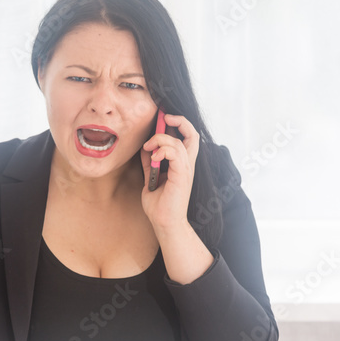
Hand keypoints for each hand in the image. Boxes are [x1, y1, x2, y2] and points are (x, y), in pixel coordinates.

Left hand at [139, 113, 199, 231]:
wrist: (163, 222)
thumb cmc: (159, 204)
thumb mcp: (151, 177)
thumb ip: (150, 162)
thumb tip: (146, 147)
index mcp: (181, 164)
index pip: (187, 137)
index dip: (178, 123)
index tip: (163, 118)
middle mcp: (187, 165)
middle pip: (193, 134)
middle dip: (179, 120)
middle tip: (164, 118)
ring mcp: (186, 170)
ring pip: (179, 142)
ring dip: (161, 139)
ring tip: (149, 148)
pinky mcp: (181, 176)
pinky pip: (176, 153)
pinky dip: (163, 150)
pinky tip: (154, 158)